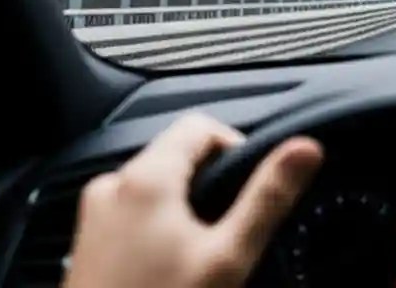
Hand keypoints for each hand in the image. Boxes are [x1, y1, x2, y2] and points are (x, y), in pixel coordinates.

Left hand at [63, 113, 322, 287]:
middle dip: (212, 187)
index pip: (201, 126)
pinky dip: (160, 228)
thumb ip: (267, 198)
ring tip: (200, 256)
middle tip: (230, 234)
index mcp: (145, 177)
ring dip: (186, 210)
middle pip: (179, 156)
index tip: (249, 192)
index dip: (236, 149)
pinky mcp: (88, 242)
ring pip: (158, 188)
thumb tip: (307, 148)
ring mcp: (95, 215)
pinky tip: (170, 268)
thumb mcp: (227, 257)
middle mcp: (111, 185)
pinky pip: (135, 213)